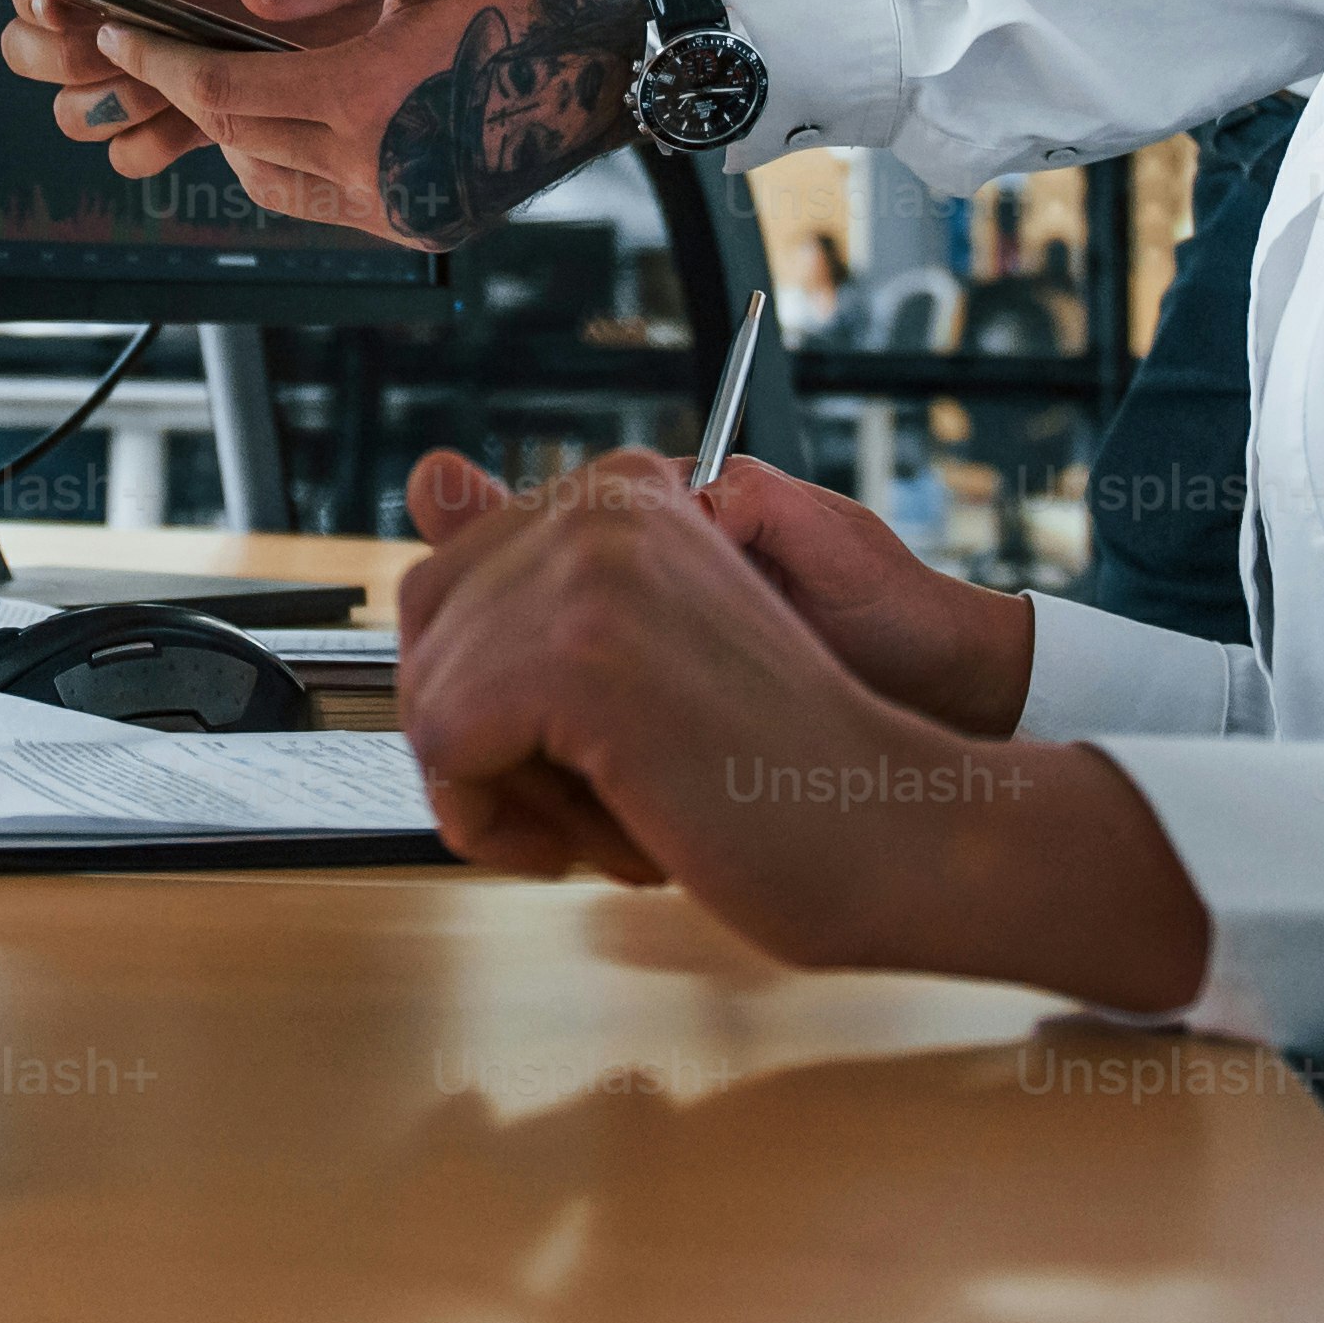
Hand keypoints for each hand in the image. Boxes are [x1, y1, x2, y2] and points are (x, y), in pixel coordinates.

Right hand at [0, 0, 413, 178]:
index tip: (61, 2)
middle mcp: (134, 7)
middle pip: (34, 44)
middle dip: (54, 54)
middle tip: (110, 48)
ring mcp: (158, 65)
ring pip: (74, 107)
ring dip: (99, 104)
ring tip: (159, 87)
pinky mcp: (191, 116)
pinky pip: (131, 151)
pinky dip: (144, 145)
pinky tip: (188, 123)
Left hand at [81, 0, 642, 246]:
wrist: (610, 67)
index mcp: (370, 96)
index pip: (224, 88)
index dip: (160, 59)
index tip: (116, 30)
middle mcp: (376, 168)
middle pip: (236, 133)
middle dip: (180, 88)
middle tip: (141, 46)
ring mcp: (395, 209)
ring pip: (266, 174)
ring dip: (230, 128)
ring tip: (214, 74)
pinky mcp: (412, 230)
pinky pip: (312, 200)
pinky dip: (281, 159)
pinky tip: (285, 115)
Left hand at [393, 446, 1213, 1004]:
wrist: (896, 826)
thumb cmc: (778, 765)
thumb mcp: (637, 662)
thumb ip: (530, 576)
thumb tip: (426, 474)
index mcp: (627, 494)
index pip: (450, 577)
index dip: (486, 694)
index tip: (563, 751)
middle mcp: (608, 505)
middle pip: (428, 633)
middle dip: (479, 744)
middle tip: (582, 810)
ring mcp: (597, 570)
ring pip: (428, 694)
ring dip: (496, 794)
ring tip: (608, 829)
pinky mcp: (588, 653)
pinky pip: (443, 742)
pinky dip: (492, 821)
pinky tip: (590, 848)